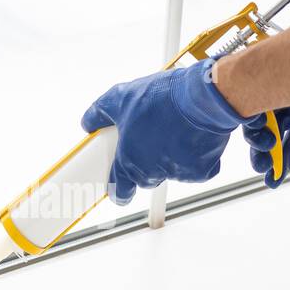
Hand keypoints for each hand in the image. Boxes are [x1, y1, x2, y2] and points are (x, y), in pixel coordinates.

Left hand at [81, 58, 242, 204]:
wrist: (202, 98)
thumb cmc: (162, 99)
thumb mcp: (121, 98)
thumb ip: (100, 112)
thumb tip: (88, 121)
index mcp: (129, 162)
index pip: (119, 191)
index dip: (119, 190)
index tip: (119, 187)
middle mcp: (152, 173)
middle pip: (146, 178)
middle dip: (147, 162)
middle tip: (151, 138)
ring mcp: (177, 174)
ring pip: (171, 171)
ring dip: (171, 156)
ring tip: (174, 129)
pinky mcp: (201, 171)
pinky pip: (195, 168)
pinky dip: (194, 155)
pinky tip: (192, 135)